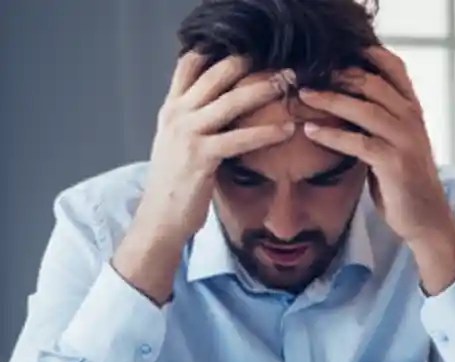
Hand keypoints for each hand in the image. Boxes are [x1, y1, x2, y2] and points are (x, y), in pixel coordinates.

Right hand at [135, 53, 294, 245]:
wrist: (160, 217)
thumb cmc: (176, 182)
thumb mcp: (178, 141)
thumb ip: (194, 118)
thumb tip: (221, 104)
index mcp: (171, 108)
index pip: (189, 65)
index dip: (217, 52)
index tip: (250, 48)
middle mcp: (177, 115)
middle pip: (215, 76)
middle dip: (249, 64)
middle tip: (281, 64)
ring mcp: (187, 134)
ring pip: (230, 102)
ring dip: (264, 90)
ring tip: (289, 85)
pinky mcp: (201, 156)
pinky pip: (240, 138)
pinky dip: (266, 132)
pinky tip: (288, 130)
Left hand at [297, 46, 454, 293]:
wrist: (427, 218)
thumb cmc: (404, 180)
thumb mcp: (395, 142)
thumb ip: (376, 119)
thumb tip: (340, 98)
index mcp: (412, 110)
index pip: (394, 68)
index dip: (366, 52)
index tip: (334, 48)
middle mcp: (412, 120)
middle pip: (372, 83)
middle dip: (337, 74)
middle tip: (305, 72)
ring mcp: (405, 141)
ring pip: (364, 108)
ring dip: (330, 100)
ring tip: (303, 96)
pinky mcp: (394, 163)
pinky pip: (358, 142)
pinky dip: (332, 135)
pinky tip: (310, 131)